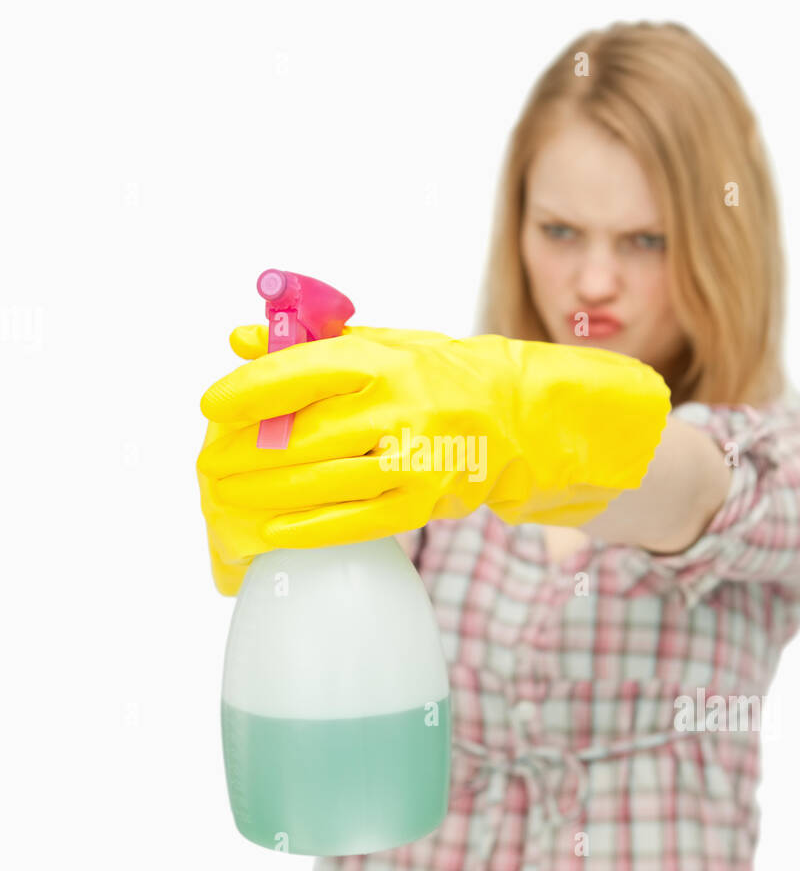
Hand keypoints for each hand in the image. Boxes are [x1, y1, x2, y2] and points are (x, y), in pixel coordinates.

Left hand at [196, 322, 669, 591]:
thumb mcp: (380, 345)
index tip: (212, 406)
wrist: (520, 415)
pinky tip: (274, 530)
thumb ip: (308, 344)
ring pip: (324, 480)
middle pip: (303, 435)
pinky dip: (311, 528)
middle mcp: (399, 404)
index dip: (250, 391)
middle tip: (209, 467)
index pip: (301, 371)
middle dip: (247, 454)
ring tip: (228, 497)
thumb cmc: (438, 375)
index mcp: (383, 359)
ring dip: (267, 493)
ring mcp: (415, 455)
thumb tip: (238, 340)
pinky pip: (357, 520)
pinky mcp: (426, 500)